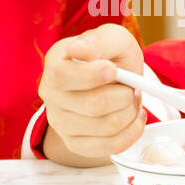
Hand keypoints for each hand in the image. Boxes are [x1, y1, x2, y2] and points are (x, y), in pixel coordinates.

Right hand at [39, 24, 145, 163]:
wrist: (111, 80)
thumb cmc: (109, 56)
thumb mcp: (110, 38)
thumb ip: (98, 41)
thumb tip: (78, 49)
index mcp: (55, 63)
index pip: (64, 76)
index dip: (94, 75)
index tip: (114, 70)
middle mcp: (51, 94)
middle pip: (93, 105)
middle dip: (124, 96)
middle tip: (132, 87)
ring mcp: (60, 121)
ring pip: (106, 126)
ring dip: (130, 113)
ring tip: (132, 101)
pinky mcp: (75, 143)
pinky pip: (109, 146)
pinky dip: (131, 132)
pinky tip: (133, 118)